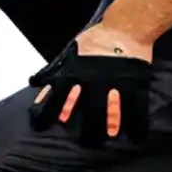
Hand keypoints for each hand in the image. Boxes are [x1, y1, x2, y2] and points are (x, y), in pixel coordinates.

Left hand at [28, 23, 153, 146]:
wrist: (121, 29)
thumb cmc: (92, 42)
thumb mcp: (67, 55)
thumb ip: (52, 71)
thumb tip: (34, 82)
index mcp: (73, 74)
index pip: (56, 96)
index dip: (48, 112)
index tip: (41, 126)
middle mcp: (90, 81)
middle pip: (84, 107)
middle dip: (84, 127)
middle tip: (84, 142)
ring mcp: (112, 83)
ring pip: (108, 109)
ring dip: (108, 124)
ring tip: (109, 137)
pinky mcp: (132, 84)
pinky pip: (135, 107)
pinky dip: (136, 123)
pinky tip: (136, 136)